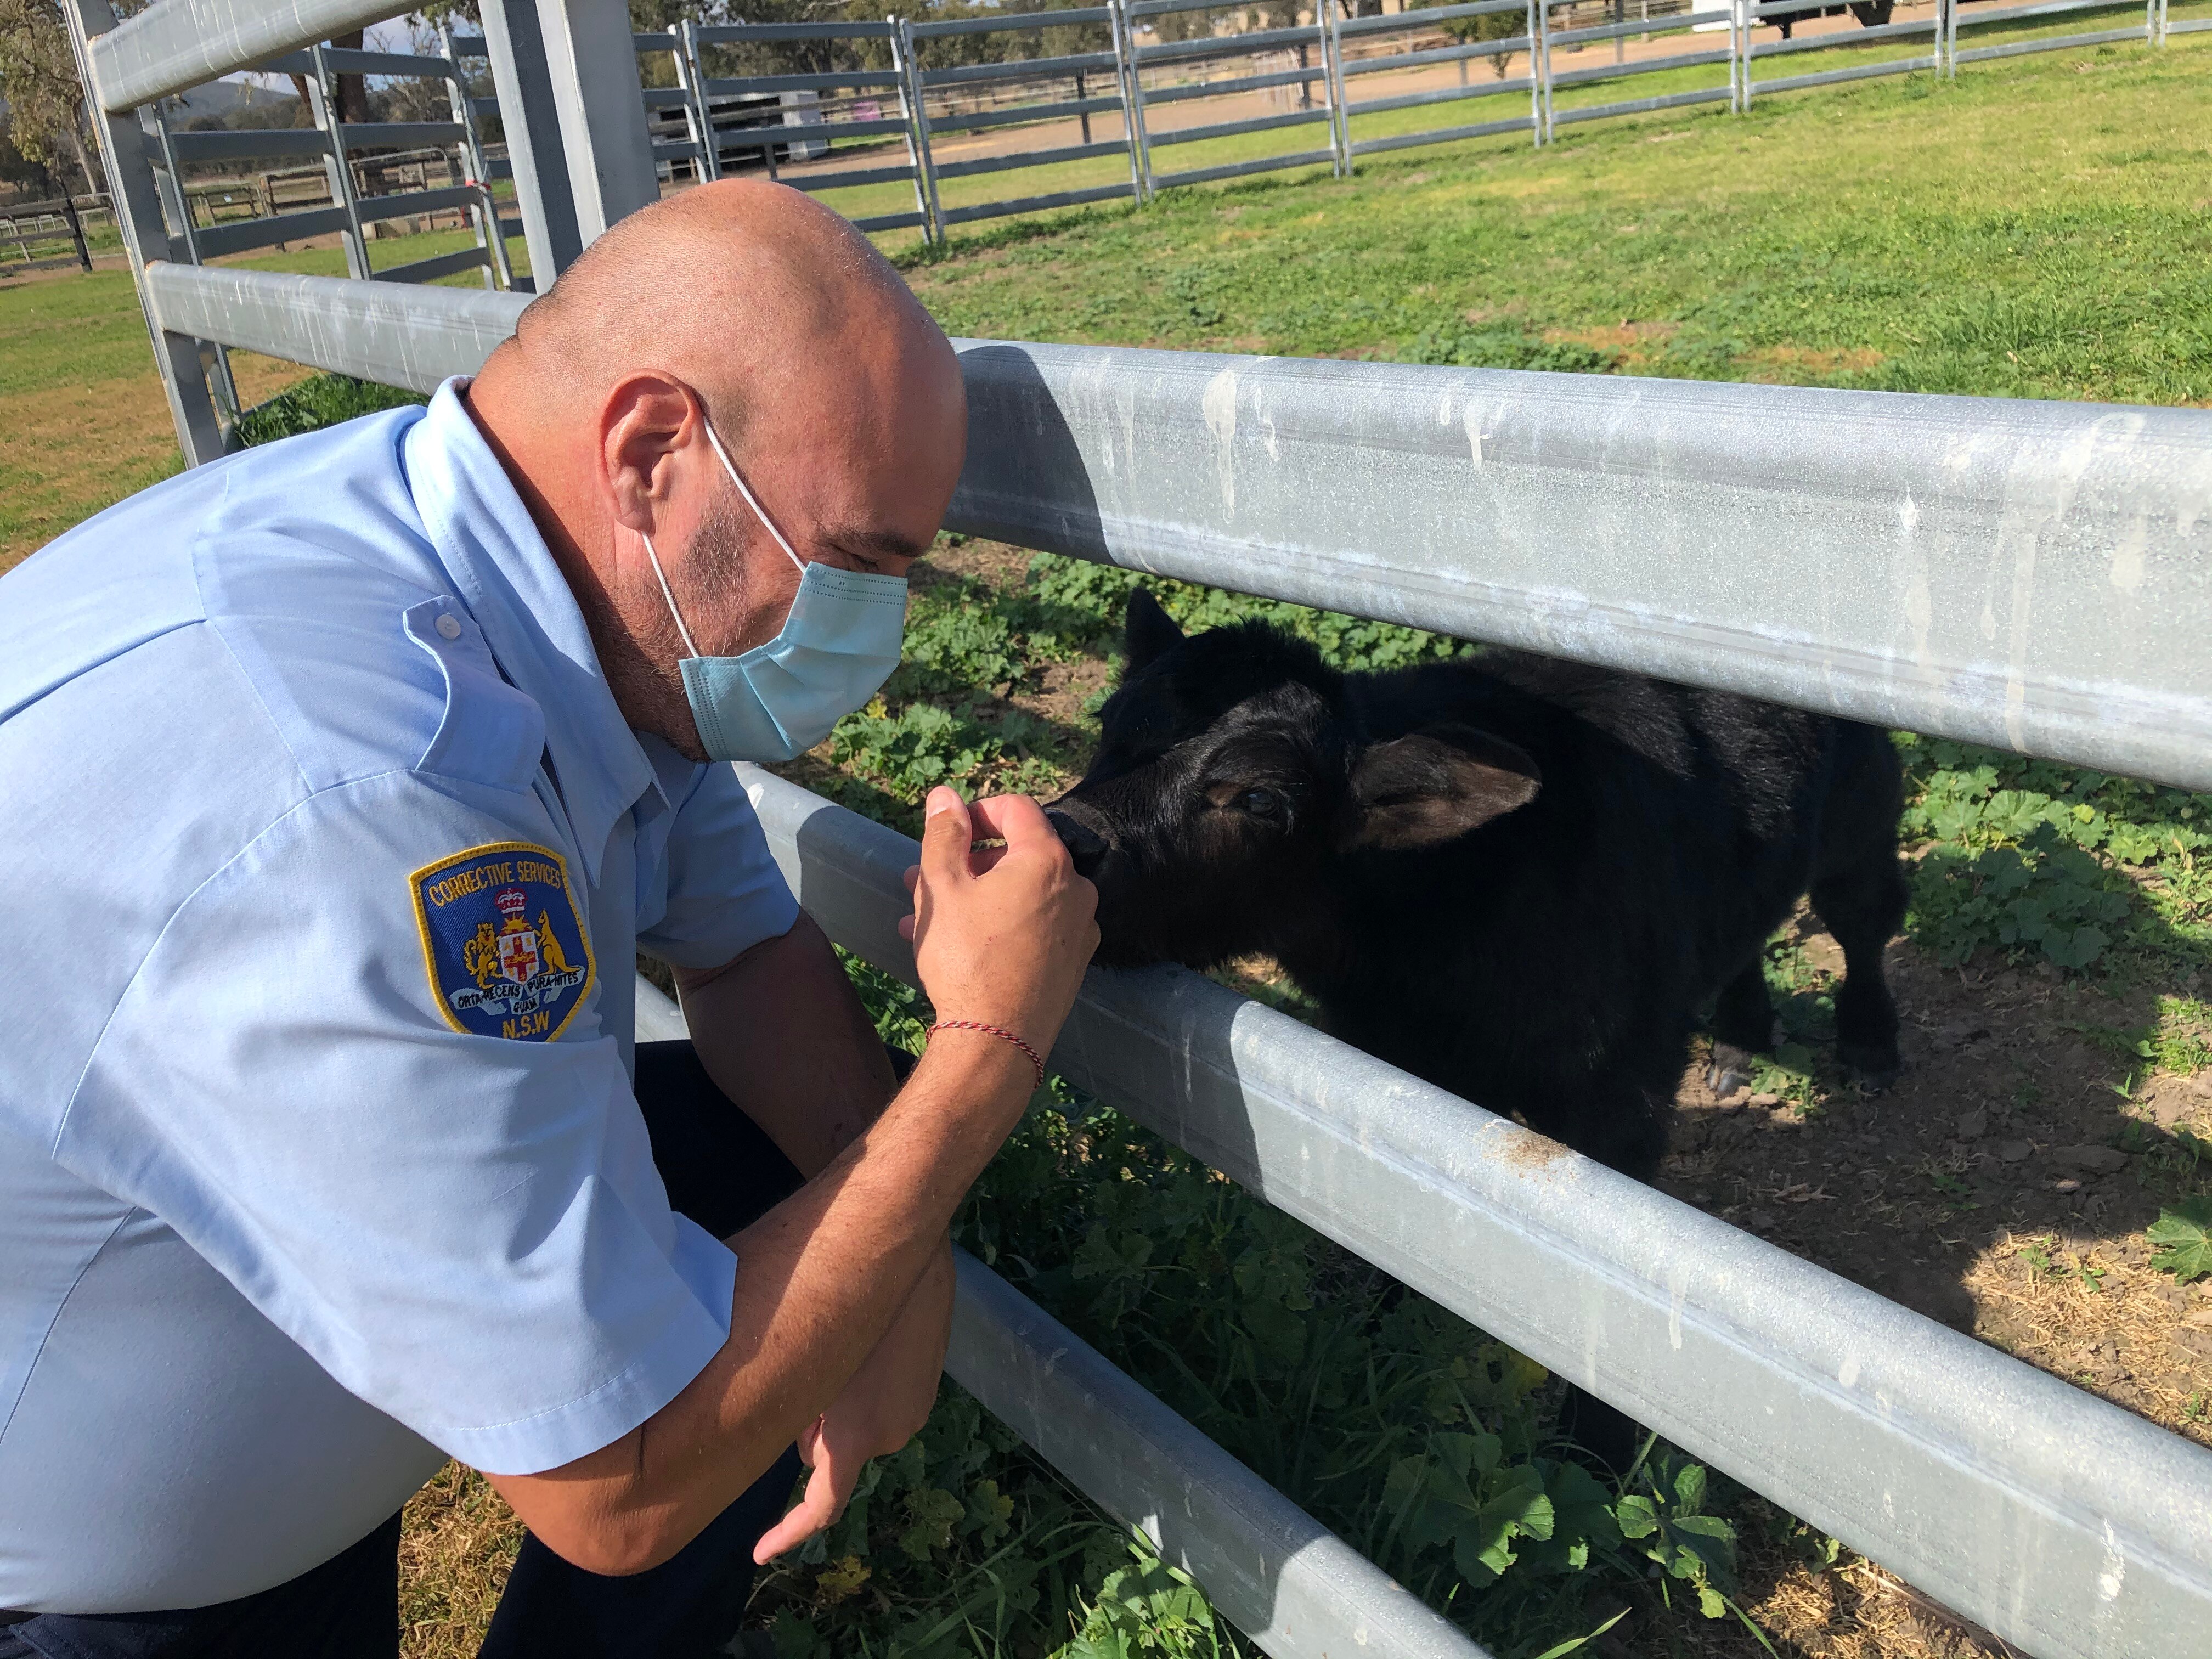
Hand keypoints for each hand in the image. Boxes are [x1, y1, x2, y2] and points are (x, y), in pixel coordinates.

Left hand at [752, 1244, 955, 1562]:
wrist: (906, 1245)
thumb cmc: (839, 1298)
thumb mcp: (797, 1359)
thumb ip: (791, 1411)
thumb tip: (796, 1440)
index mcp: (856, 1435)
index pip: (821, 1505)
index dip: (788, 1533)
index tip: (759, 1551)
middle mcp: (890, 1431)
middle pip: (836, 1454)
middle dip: (812, 1437)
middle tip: (791, 1395)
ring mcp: (914, 1404)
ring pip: (859, 1425)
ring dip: (838, 1410)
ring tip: (827, 1357)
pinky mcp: (927, 1378)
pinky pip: (883, 1400)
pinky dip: (864, 1390)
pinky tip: (858, 1344)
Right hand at [898, 787, 1097, 1059]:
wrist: (996, 1042)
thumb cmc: (967, 960)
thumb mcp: (942, 888)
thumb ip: (944, 834)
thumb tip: (945, 796)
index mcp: (1047, 861)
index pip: (1016, 809)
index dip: (976, 811)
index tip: (946, 830)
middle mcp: (1075, 889)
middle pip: (1018, 855)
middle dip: (966, 863)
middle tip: (921, 879)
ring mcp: (1079, 928)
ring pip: (1020, 896)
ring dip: (973, 897)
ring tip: (921, 916)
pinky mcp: (1073, 962)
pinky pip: (1032, 928)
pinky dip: (997, 925)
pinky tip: (954, 945)